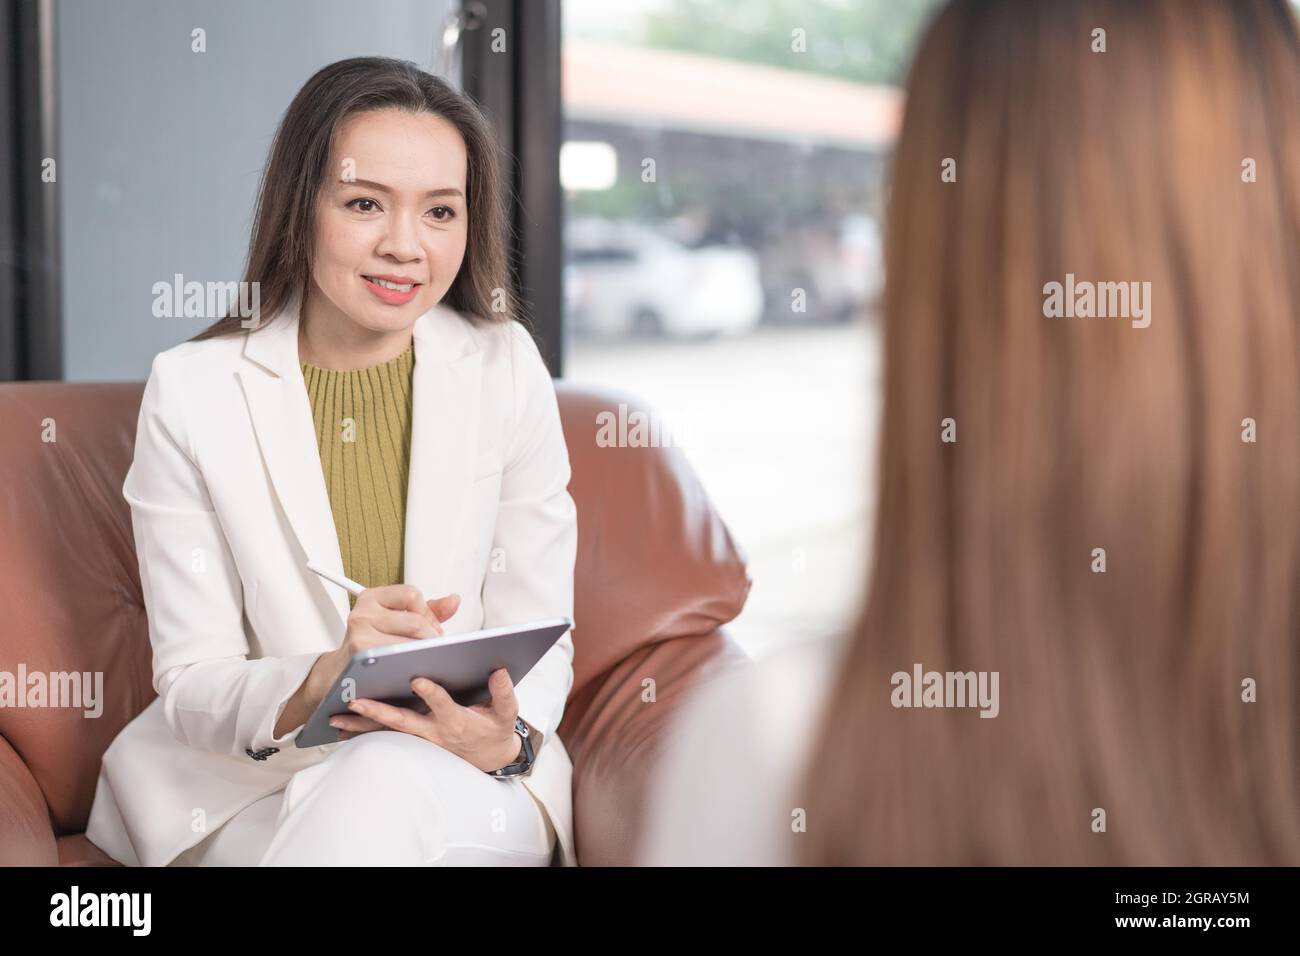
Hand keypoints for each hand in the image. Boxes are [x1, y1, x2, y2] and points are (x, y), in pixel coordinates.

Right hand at [307, 585, 460, 703]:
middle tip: (433, 648)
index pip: (411, 594)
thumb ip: (427, 611)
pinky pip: (395, 659)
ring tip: (423, 659)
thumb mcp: (395, 621)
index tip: (431, 628)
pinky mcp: (359, 655)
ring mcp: (359, 633)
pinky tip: (409, 669)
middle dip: (430, 637)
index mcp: (372, 597)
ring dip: (422, 653)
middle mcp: (363, 612)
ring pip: (407, 641)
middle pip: (414, 621)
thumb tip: (455, 600)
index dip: (427, 613)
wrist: (337, 672)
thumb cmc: (371, 644)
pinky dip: (409, 665)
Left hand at [329, 666, 522, 772]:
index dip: (431, 694)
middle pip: (404, 721)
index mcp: (457, 721)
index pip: (443, 705)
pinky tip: (342, 728)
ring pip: (388, 730)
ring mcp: (421, 737)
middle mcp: (434, 731)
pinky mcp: (413, 739)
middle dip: (379, 712)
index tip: (418, 679)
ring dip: (362, 725)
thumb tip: (499, 669)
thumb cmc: (495, 729)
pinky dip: (363, 732)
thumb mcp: (507, 713)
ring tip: (336, 717)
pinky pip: (385, 736)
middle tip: (356, 702)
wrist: (490, 757)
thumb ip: (503, 692)